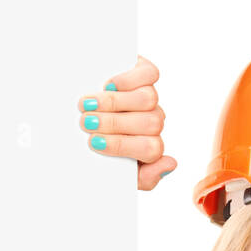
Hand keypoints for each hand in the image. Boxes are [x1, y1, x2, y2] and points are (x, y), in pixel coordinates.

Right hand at [77, 53, 176, 189]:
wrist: (80, 112)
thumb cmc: (97, 146)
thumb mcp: (114, 170)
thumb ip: (143, 177)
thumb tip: (170, 163)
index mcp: (149, 147)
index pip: (151, 149)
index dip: (122, 145)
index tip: (94, 142)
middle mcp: (153, 122)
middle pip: (150, 123)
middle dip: (113, 123)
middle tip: (86, 122)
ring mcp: (150, 98)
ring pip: (148, 99)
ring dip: (115, 102)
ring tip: (88, 104)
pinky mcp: (145, 72)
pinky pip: (149, 75)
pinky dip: (128, 79)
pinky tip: (108, 85)